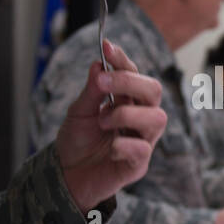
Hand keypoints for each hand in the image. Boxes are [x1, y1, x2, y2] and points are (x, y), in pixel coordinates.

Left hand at [56, 40, 166, 211]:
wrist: (67, 175)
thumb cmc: (77, 141)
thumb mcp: (78, 112)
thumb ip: (91, 91)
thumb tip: (99, 65)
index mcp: (127, 101)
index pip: (133, 73)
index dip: (122, 60)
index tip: (106, 47)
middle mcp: (139, 117)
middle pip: (154, 90)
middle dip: (129, 82)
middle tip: (102, 84)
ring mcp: (142, 140)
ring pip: (156, 118)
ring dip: (126, 115)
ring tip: (102, 122)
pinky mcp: (138, 164)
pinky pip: (143, 149)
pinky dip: (124, 145)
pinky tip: (109, 149)